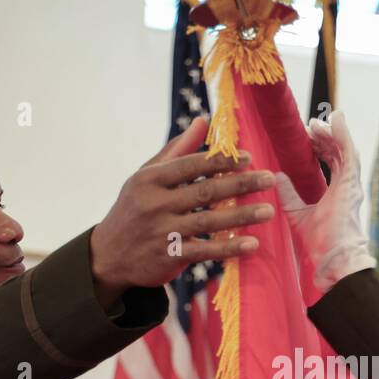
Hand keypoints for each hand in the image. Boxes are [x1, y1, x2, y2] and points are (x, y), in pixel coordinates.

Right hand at [90, 117, 276, 308]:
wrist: (108, 255)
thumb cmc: (134, 209)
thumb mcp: (147, 176)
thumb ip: (176, 150)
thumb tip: (203, 121)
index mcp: (150, 179)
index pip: (191, 165)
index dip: (221, 161)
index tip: (249, 157)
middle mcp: (155, 204)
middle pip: (205, 192)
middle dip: (240, 184)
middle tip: (270, 179)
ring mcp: (162, 232)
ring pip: (209, 221)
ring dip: (241, 216)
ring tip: (268, 211)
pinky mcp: (169, 257)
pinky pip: (205, 251)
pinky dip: (229, 248)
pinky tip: (252, 244)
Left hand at [273, 110, 376, 290]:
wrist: (333, 258)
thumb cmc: (321, 243)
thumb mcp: (297, 214)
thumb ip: (289, 195)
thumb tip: (276, 177)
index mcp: (338, 192)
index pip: (333, 162)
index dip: (322, 147)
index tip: (308, 137)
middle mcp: (348, 186)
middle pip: (339, 153)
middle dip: (325, 138)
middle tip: (309, 127)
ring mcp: (352, 184)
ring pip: (345, 149)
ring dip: (332, 133)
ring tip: (317, 123)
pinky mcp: (352, 183)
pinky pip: (349, 152)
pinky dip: (343, 135)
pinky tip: (335, 120)